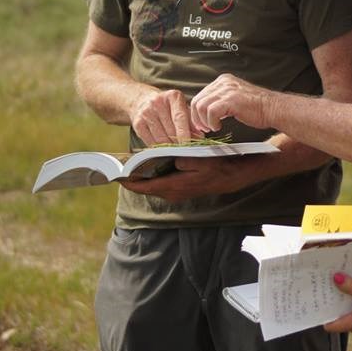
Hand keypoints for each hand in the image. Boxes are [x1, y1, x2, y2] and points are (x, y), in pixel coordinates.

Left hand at [121, 154, 267, 201]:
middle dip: (133, 179)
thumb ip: (180, 159)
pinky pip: (163, 184)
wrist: (236, 175)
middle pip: (146, 188)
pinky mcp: (183, 189)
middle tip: (120, 167)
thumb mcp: (199, 159)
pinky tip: (152, 166)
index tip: (115, 174)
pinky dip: (155, 177)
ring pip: (154, 186)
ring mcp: (178, 192)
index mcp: (174, 186)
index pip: (144, 187)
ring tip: (132, 166)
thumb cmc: (219, 166)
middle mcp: (173, 193)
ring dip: (144, 178)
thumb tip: (166, 158)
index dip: (128, 181)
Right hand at [130, 88, 201, 145]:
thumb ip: (192, 121)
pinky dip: (159, 147)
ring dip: (170, 147)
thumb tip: (200, 136)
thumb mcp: (181, 108)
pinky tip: (163, 145)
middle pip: (171, 131)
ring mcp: (146, 113)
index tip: (189, 144)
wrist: (141, 100)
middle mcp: (157, 102)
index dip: (185, 133)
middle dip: (179, 143)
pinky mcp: (137, 123)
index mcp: (173, 96)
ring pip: (161, 139)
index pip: (180, 117)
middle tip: (185, 148)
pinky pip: (151, 142)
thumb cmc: (167, 106)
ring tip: (175, 146)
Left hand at [190, 74, 273, 133]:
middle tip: (203, 129)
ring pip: (201, 106)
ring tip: (212, 127)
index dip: (197, 112)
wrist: (273, 109)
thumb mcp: (235, 98)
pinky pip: (211, 112)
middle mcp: (224, 82)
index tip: (201, 123)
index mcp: (224, 81)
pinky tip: (219, 126)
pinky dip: (212, 122)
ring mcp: (227, 90)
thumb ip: (220, 101)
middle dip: (197, 118)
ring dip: (204, 121)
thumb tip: (204, 112)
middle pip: (197, 100)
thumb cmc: (258, 108)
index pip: (201, 95)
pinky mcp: (231, 100)